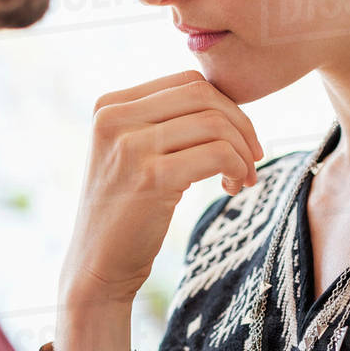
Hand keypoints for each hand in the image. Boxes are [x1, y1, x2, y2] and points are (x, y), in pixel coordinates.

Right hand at [59, 70, 263, 306]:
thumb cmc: (124, 213)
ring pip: (215, 123)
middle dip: (240, 124)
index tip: (237, 140)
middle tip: (252, 157)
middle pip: (203, 96)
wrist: (97, 267)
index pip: (186, 83)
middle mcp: (114, 119)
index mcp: (109, 106)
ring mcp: (130, 146)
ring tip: (242, 179)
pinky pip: (218, 154)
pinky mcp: (152, 177)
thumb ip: (161, 123)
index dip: (224, 107)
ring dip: (242, 151)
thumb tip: (224, 101)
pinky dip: (237, 168)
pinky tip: (233, 188)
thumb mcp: (130, 154)